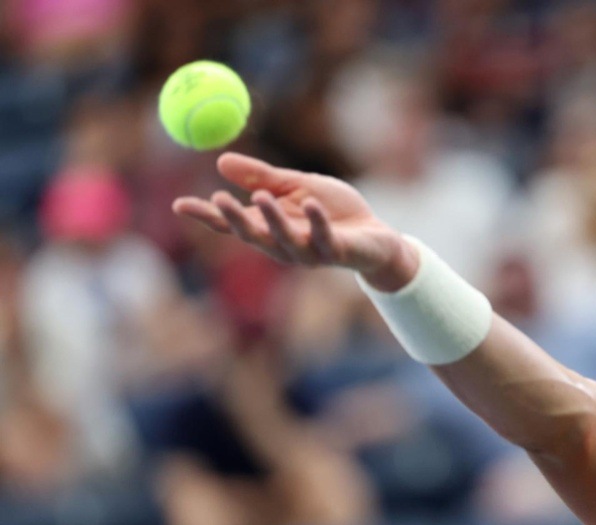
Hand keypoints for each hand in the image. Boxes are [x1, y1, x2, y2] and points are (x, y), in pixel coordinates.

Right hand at [172, 153, 416, 290]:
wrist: (377, 237)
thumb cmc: (334, 212)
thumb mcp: (295, 187)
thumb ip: (262, 178)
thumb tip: (221, 160)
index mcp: (269, 228)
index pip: (231, 223)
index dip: (206, 215)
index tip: (180, 204)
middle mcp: (283, 245)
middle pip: (252, 235)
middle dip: (233, 219)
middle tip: (217, 199)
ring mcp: (309, 252)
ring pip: (284, 240)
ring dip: (272, 220)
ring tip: (261, 197)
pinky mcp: (336, 253)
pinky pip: (323, 240)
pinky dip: (317, 222)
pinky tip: (312, 204)